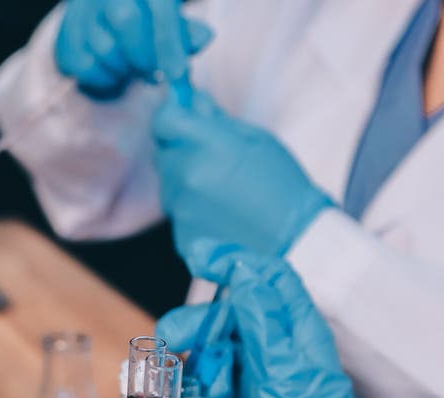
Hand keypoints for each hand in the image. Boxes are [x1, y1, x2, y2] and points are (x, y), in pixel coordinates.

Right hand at [55, 0, 212, 98]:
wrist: (106, 14)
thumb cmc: (147, 18)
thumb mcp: (170, 17)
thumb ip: (186, 30)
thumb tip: (205, 38)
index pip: (157, 3)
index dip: (169, 39)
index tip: (177, 73)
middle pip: (124, 19)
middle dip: (144, 55)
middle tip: (155, 74)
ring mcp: (81, 8)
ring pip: (104, 47)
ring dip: (124, 70)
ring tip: (132, 69)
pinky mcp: (66, 35)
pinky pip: (83, 66)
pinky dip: (102, 79)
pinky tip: (113, 72)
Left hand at [153, 89, 332, 256]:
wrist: (292, 238)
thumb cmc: (281, 185)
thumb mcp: (255, 140)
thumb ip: (217, 120)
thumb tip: (194, 101)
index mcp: (205, 146)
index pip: (163, 121)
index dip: (171, 117)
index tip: (183, 118)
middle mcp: (185, 177)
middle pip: (162, 153)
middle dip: (179, 150)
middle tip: (209, 158)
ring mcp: (181, 210)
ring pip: (169, 185)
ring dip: (184, 181)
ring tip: (219, 190)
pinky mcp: (182, 236)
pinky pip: (178, 214)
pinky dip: (192, 210)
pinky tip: (220, 213)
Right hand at [156, 241, 386, 397]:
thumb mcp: (285, 372)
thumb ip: (263, 322)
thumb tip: (243, 274)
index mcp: (297, 326)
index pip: (264, 274)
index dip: (232, 260)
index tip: (197, 256)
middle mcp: (280, 338)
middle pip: (232, 309)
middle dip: (201, 322)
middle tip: (171, 340)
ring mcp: (265, 363)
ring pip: (221, 340)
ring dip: (204, 357)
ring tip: (206, 384)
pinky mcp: (252, 386)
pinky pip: (220, 368)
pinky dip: (209, 378)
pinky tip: (211, 395)